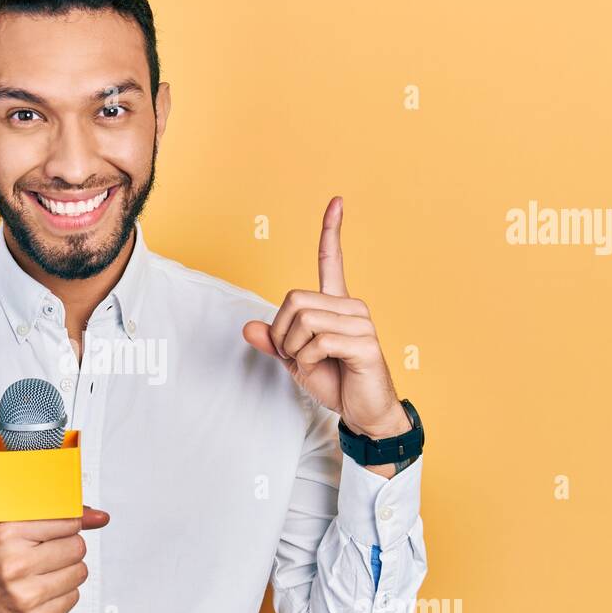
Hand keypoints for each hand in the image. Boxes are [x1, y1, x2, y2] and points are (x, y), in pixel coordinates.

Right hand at [0, 505, 110, 612]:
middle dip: (68, 547)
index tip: (60, 529)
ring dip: (68, 570)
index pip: (68, 521)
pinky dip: (62, 592)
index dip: (67, 525)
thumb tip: (100, 517)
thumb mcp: (11, 524)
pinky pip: (73, 599)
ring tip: (44, 570)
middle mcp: (13, 564)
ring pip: (79, 574)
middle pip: (77, 548)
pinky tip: (42, 588)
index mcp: (7, 533)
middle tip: (48, 551)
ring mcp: (23, 596)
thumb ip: (56, 516)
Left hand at [242, 196, 409, 438]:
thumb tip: (247, 327)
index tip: (336, 201)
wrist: (362, 411)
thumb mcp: (294, 360)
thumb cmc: (334, 380)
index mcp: (336, 305)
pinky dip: (307, 359)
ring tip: (312, 362)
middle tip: (295, 355)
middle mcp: (351, 306)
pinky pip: (318, 341)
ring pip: (304, 321)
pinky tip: (325, 367)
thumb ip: (274, 342)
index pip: (331, 261)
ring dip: (295, 349)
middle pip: (294, 300)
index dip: (330, 232)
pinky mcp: (365, 343)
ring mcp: (361, 323)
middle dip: (282, 333)